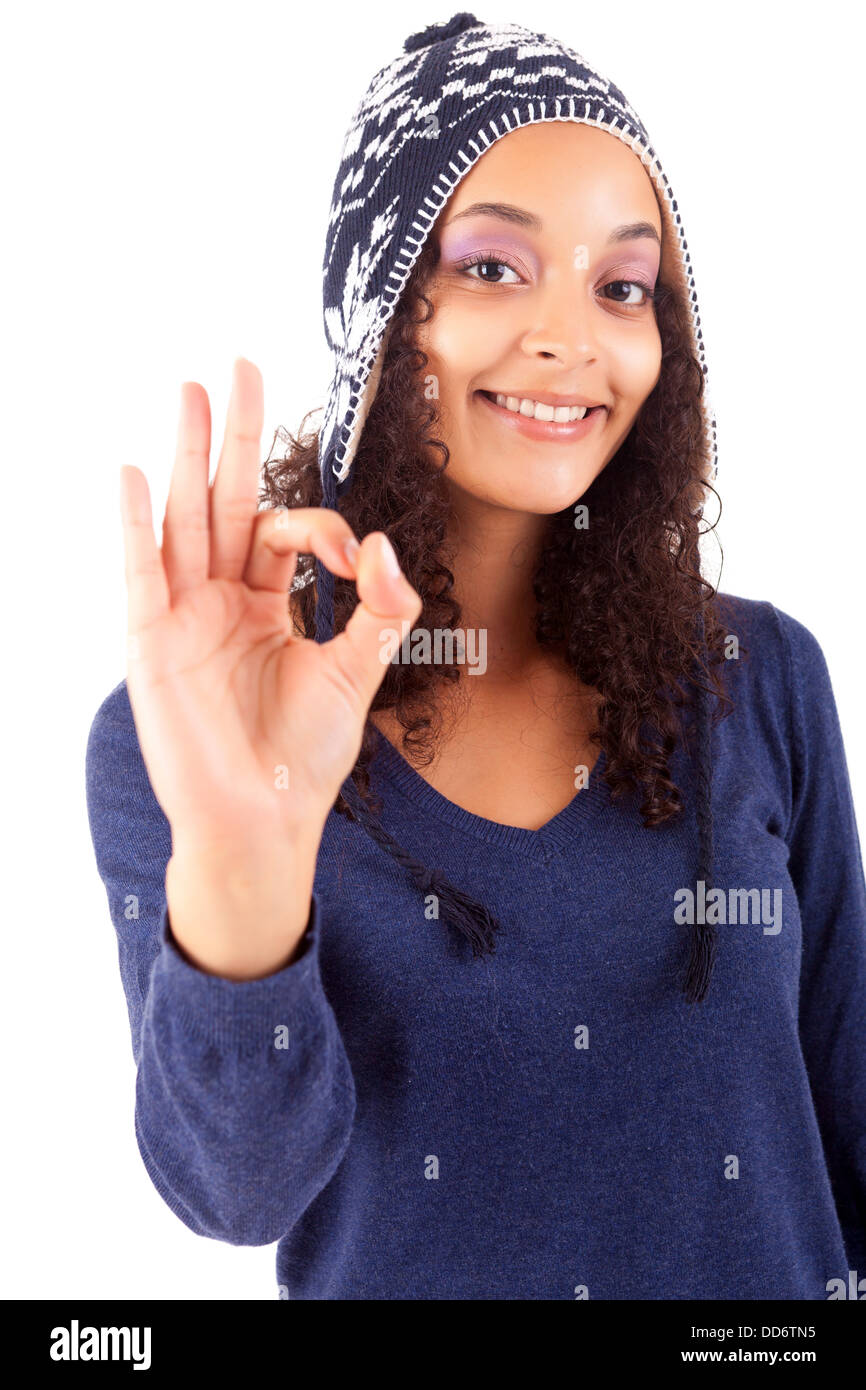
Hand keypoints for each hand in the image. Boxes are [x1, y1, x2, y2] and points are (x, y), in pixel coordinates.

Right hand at [120, 357, 421, 854]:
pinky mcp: (154, 645)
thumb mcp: (358, 671)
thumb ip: (382, 608)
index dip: (321, 526)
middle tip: (241, 368)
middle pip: (225, 502)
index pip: (286, 532)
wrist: (265, 821)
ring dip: (188, 457)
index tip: (354, 553)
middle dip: (234, 436)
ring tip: (191, 394)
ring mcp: (183, 618)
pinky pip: (142, 575)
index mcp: (264, 604)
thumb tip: (384, 543)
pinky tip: (137, 474)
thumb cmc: (304, 755)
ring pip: (184, 521)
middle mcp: (219, 601)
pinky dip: (137, 525)